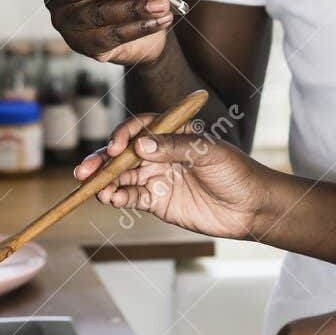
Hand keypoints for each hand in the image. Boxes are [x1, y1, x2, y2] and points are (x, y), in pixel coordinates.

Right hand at [74, 112, 270, 240]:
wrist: (251, 208)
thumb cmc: (235, 171)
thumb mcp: (209, 152)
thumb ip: (174, 147)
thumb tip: (140, 144)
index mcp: (172, 133)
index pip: (139, 127)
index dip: (124, 136)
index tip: (116, 148)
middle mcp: (159, 152)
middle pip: (123, 154)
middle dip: (102, 162)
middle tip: (84, 171)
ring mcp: (156, 176)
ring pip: (122, 176)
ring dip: (106, 183)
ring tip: (95, 190)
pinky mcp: (157, 200)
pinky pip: (132, 197)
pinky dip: (119, 198)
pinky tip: (111, 200)